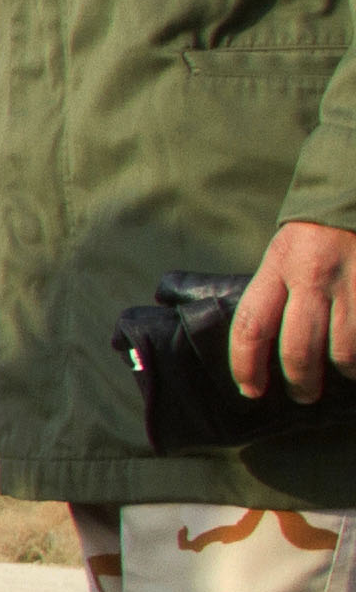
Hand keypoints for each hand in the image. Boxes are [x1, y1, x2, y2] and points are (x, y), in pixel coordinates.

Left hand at [231, 221, 355, 403]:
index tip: (251, 391)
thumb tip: (255, 349)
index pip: (251, 327)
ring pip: (346, 351)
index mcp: (278, 266)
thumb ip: (272, 295)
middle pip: (300, 349)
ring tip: (344, 376)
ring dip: (345, 373)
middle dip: (301, 382)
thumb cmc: (315, 236)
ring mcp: (354, 281)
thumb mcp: (282, 255)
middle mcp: (314, 276)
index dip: (246, 366)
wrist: (354, 196)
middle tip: (304, 395)